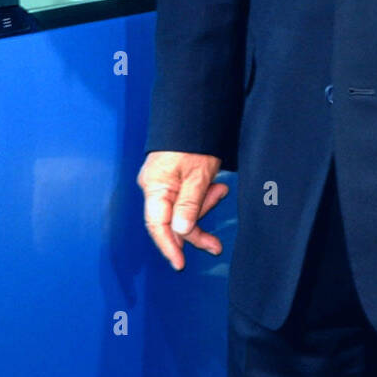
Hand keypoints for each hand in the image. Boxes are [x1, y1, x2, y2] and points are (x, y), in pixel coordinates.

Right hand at [137, 151, 227, 271]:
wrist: (196, 112)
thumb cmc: (194, 141)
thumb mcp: (197, 175)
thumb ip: (188, 205)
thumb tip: (180, 232)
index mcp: (155, 187)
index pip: (158, 226)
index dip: (169, 247)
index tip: (180, 264)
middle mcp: (155, 187)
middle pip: (173, 220)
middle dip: (197, 225)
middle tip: (216, 238)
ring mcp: (164, 182)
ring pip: (183, 209)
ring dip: (204, 205)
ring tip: (220, 190)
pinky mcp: (174, 177)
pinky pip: (187, 196)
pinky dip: (202, 196)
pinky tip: (215, 187)